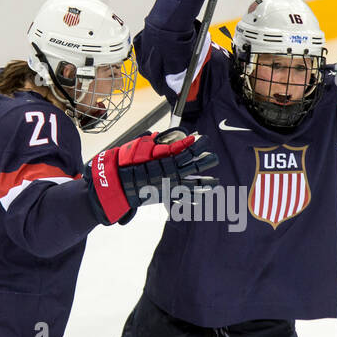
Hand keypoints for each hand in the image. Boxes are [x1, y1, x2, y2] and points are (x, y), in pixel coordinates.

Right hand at [88, 130, 218, 224]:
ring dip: (205, 183)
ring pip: (193, 185)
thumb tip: (166, 137)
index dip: (198, 145)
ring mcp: (170, 187)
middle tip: (215, 158)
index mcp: (167, 161)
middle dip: (206, 162)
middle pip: (195, 167)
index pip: (187, 151)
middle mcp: (172, 174)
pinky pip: (184, 199)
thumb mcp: (142, 148)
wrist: (119, 185)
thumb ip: (157, 143)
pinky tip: (202, 199)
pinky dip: (194, 199)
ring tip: (217, 183)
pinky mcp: (166, 196)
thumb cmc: (128, 165)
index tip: (205, 139)